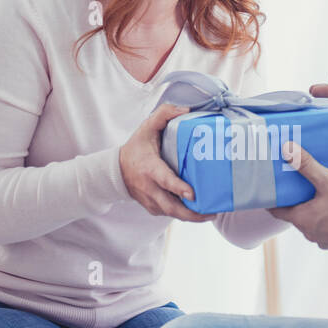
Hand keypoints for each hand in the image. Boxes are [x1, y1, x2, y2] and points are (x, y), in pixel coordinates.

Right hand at [120, 103, 213, 221]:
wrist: (116, 170)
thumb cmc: (136, 148)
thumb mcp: (146, 127)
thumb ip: (164, 114)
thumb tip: (186, 110)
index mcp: (150, 168)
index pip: (165, 180)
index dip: (178, 188)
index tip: (192, 194)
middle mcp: (150, 188)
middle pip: (171, 207)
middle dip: (192, 214)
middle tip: (212, 213)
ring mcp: (150, 200)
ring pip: (172, 214)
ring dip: (191, 217)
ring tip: (211, 214)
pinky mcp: (152, 208)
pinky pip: (169, 214)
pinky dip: (183, 215)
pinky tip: (198, 212)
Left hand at [267, 140, 327, 253]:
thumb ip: (307, 166)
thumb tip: (286, 149)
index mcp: (302, 219)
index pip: (277, 211)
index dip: (274, 201)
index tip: (272, 192)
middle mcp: (309, 234)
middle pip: (297, 217)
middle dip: (299, 203)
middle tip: (302, 189)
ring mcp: (325, 242)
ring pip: (314, 225)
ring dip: (316, 214)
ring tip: (324, 198)